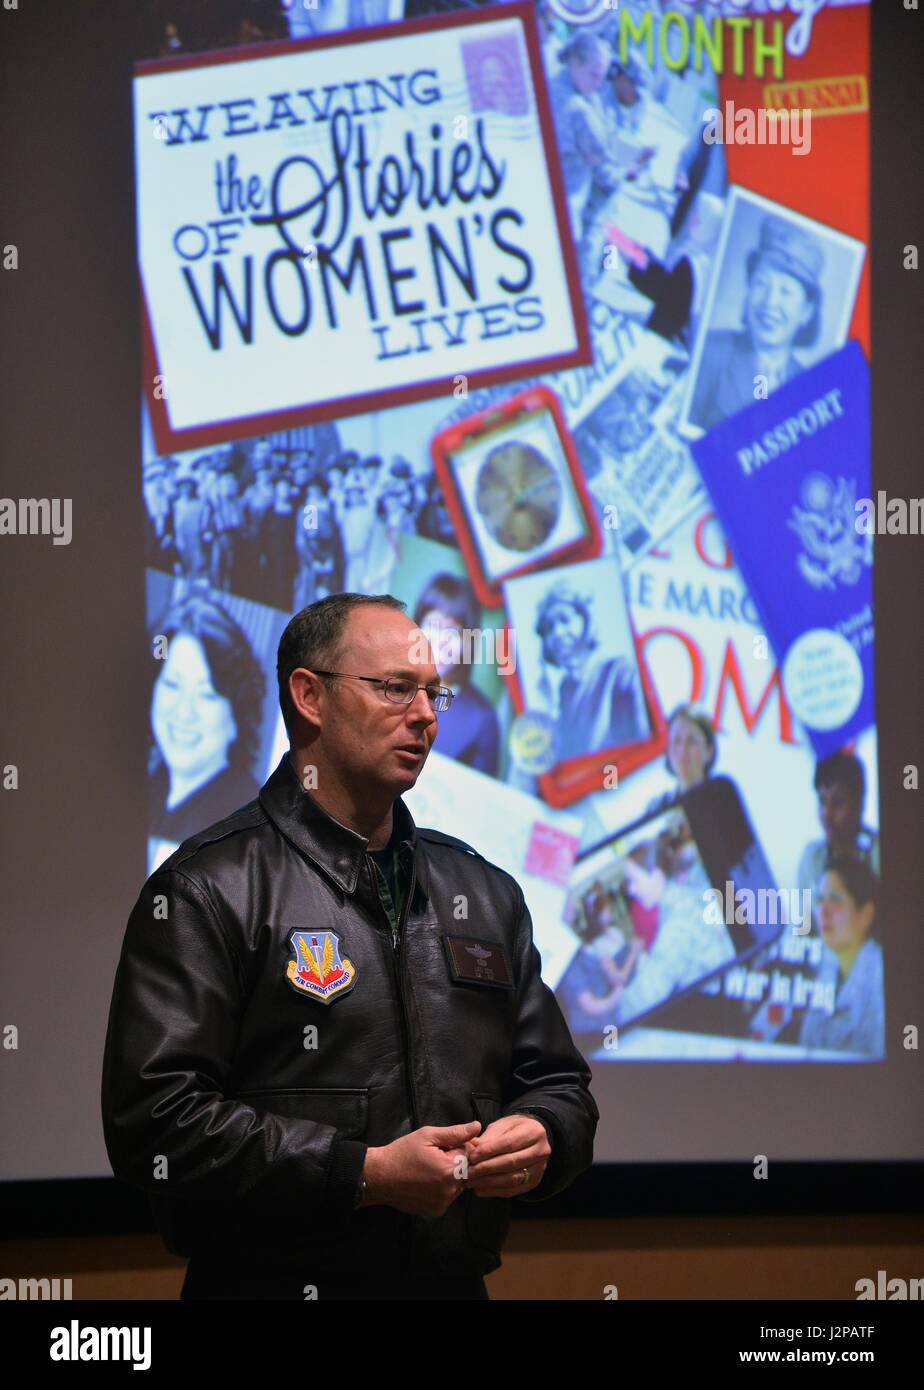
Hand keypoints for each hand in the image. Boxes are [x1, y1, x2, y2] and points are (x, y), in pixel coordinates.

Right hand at [361, 1121, 480, 1217]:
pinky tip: (425, 1181)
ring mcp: (443, 1203)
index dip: (455, 1146)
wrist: (379, 1177)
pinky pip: (447, 1195)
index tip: (439, 1146)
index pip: (468, 1153)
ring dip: (448, 1175)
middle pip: (464, 1170)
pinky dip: (441, 1188)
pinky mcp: (436, 1210)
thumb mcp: (427, 1136)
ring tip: (427, 1169)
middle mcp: (450, 1190)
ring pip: (457, 1183)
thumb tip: (477, 1126)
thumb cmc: (402, 1153)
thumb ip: (455, 1132)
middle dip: (453, 1161)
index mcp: (451, 1169)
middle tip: (432, 1157)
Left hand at [461, 1114, 550, 1197]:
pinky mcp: (534, 1182)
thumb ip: (488, 1137)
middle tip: (469, 1171)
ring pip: (512, 1179)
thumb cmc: (514, 1129)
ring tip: (471, 1181)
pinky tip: (480, 1189)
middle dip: (487, 1168)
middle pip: (511, 1162)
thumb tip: (471, 1148)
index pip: (509, 1143)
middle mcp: (541, 1151)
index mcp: (534, 1131)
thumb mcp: (502, 1125)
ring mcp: (540, 1169)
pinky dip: (494, 1191)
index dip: (489, 1151)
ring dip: (489, 1182)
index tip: (472, 1156)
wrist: (531, 1138)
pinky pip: (513, 1190)